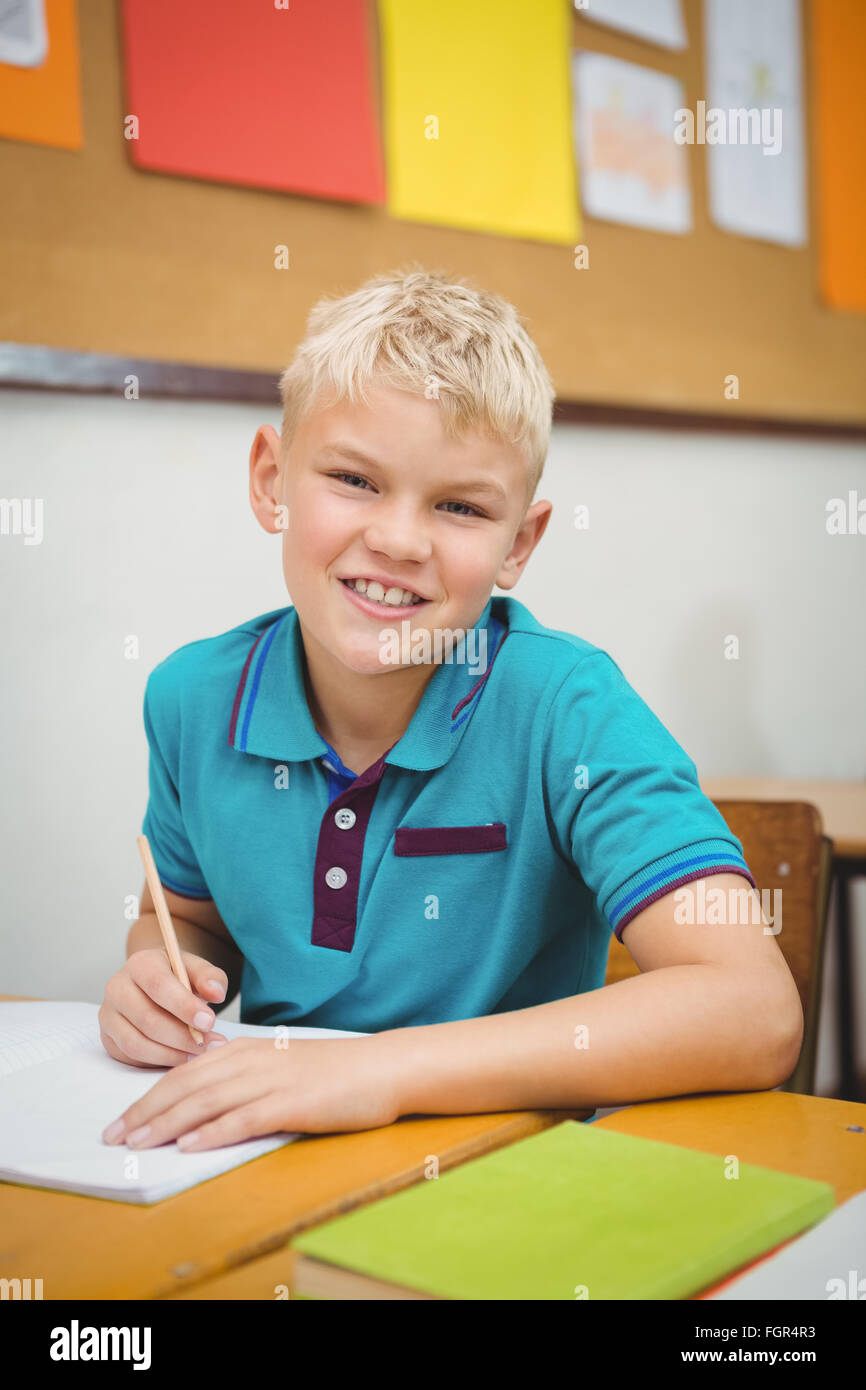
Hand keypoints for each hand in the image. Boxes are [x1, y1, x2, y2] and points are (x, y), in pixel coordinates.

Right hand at [98, 948, 228, 1067]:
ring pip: (137, 1043)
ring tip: (199, 1053)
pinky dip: (159, 1061)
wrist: (156, 987)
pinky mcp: (108, 1038)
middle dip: (183, 1037)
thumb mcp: (197, 971)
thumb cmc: (178, 979)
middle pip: (147, 1019)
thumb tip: (216, 994)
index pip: (158, 985)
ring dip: (172, 1054)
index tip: (209, 1021)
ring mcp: (108, 1015)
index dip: (184, 1006)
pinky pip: (132, 1057)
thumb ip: (210, 978)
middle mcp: (117, 987)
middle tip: (211, 1044)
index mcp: (140, 964)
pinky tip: (181, 1058)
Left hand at [101, 1035, 401, 1148]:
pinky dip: (212, 1132)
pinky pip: (243, 1118)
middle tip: (114, 1137)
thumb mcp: (280, 1066)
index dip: (149, 1097)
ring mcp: (270, 1081)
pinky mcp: (290, 1103)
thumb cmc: (333, 1073)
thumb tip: (207, 1101)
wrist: (381, 1068)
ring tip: (138, 1142)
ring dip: (167, 1123)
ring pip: (206, 1101)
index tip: (121, 1121)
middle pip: (186, 1087)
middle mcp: (251, 1061)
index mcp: (246, 1051)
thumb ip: (244, 1077)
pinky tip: (190, 1145)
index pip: (184, 1074)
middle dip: (145, 1112)